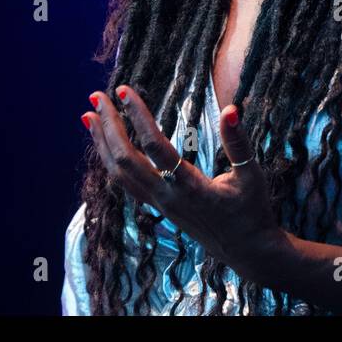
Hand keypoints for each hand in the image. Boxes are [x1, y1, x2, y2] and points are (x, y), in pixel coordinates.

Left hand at [82, 85, 286, 283]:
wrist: (246, 251)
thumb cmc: (252, 211)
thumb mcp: (252, 175)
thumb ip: (239, 143)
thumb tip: (231, 108)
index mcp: (189, 187)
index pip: (155, 147)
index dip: (138, 117)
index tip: (124, 90)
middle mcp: (167, 197)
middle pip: (125, 160)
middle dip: (108, 126)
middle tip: (96, 96)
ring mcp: (159, 204)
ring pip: (119, 174)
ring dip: (102, 143)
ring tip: (89, 116)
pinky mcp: (158, 208)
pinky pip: (125, 183)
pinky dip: (110, 160)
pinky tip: (106, 145)